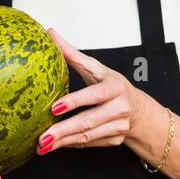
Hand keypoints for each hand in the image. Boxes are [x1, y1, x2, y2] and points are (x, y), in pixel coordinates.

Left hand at [38, 28, 148, 151]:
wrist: (137, 109)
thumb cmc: (110, 85)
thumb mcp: (95, 68)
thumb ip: (72, 54)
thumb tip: (50, 32)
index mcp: (115, 87)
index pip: (94, 95)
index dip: (74, 102)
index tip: (54, 107)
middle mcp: (120, 108)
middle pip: (88, 121)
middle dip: (63, 130)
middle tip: (42, 137)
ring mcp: (119, 127)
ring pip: (88, 137)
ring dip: (63, 142)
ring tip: (42, 146)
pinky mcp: (115, 140)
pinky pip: (89, 145)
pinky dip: (71, 145)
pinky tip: (55, 146)